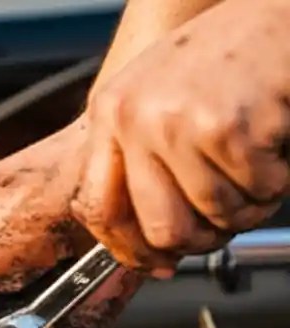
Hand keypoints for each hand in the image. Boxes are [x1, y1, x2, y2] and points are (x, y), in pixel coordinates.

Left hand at [73, 0, 289, 273]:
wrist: (280, 12)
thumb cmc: (227, 58)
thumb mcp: (160, 101)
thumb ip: (146, 167)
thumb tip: (154, 255)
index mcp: (110, 113)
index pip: (96, 208)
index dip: (129, 249)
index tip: (156, 260)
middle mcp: (133, 117)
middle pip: (161, 229)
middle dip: (204, 238)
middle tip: (227, 218)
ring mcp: (176, 122)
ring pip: (216, 215)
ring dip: (250, 204)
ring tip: (257, 165)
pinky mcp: (226, 127)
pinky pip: (257, 191)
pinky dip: (277, 180)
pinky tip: (276, 144)